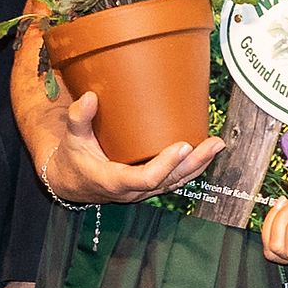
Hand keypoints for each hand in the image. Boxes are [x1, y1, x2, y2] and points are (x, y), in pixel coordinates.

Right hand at [31, 89, 223, 206]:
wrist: (72, 182)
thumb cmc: (73, 159)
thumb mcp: (72, 139)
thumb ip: (79, 118)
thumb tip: (89, 97)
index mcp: (114, 181)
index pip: (146, 178)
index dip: (166, 164)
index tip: (183, 146)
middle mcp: (133, 190)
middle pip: (170, 181)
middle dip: (194, 163)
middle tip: (212, 144)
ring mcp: (143, 190)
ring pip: (176, 182)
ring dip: (198, 165)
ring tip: (216, 145)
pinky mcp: (149, 185)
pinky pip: (174, 180)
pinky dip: (191, 168)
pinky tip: (205, 152)